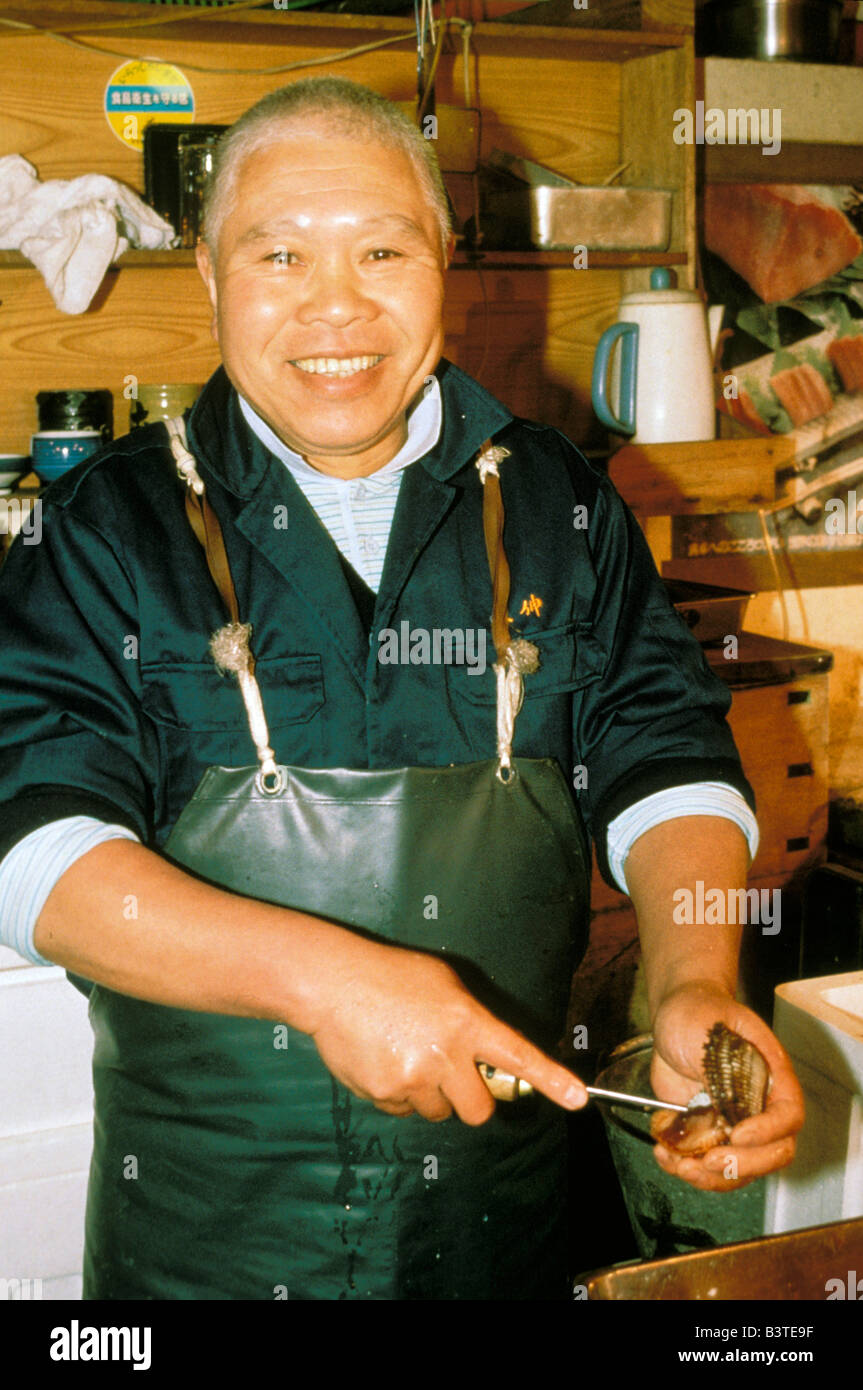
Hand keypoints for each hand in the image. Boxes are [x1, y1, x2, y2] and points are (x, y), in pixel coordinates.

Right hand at [309, 935, 587, 1123]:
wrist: (334, 983)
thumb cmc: (392, 975)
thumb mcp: (445, 984)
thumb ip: (472, 1020)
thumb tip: (490, 1056)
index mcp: (466, 1021)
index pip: (518, 1057)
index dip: (552, 1080)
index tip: (578, 1099)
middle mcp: (445, 1054)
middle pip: (478, 1110)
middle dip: (470, 1100)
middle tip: (453, 1076)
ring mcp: (413, 1077)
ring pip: (438, 1112)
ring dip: (431, 1094)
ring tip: (406, 1054)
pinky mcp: (384, 1093)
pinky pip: (403, 1111)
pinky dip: (399, 1094)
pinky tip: (384, 1060)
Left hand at [649, 981, 803, 1191]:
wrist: (675, 1018)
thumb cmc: (699, 1012)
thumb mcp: (712, 1026)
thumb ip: (723, 1061)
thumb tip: (727, 1098)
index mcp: (772, 1077)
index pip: (789, 1116)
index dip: (769, 1132)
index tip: (738, 1133)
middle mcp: (760, 1106)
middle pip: (773, 1154)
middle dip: (742, 1165)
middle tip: (709, 1161)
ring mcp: (735, 1123)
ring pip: (741, 1169)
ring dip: (712, 1177)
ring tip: (679, 1164)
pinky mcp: (709, 1133)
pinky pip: (708, 1165)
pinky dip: (687, 1169)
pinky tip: (667, 1155)